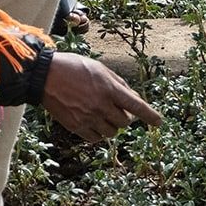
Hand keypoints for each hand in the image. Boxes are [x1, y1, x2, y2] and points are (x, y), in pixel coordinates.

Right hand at [39, 53, 163, 141]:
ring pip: (112, 132)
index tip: (159, 123)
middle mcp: (101, 105)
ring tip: (102, 115)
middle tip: (115, 109)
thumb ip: (119, 84)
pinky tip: (93, 123)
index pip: (137, 106)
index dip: (150, 116)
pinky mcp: (76, 127)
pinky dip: (98, 133)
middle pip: (125, 122)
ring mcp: (88, 117)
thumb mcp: (100, 69)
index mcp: (109, 88)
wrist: (45, 76)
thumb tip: (134, 99)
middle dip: (124, 117)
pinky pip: (96, 138)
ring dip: (112, 126)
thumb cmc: (74, 68)